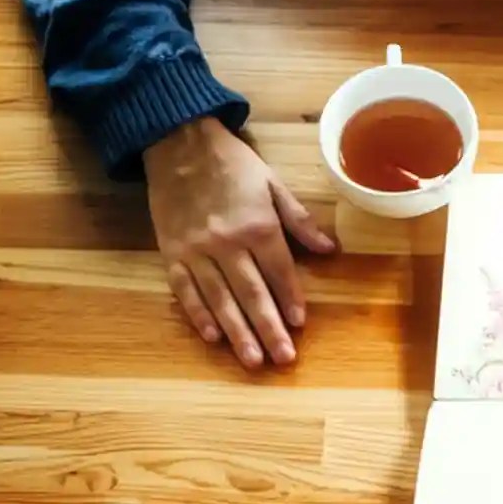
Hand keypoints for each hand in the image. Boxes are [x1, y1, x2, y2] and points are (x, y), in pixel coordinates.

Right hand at [144, 117, 334, 368]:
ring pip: (220, 299)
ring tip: (253, 360)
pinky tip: (213, 337)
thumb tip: (331, 249)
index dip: (291, 298)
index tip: (300, 325)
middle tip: (283, 359)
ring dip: (238, 332)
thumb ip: (299, 220)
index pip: (279, 270)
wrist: (177, 143)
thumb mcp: (273, 184)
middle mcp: (227, 243)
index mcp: (257, 224)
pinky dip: (199, 315)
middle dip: (269, 328)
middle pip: (252, 293)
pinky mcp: (172, 253)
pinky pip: (185, 291)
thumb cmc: (231, 164)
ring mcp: (197, 251)